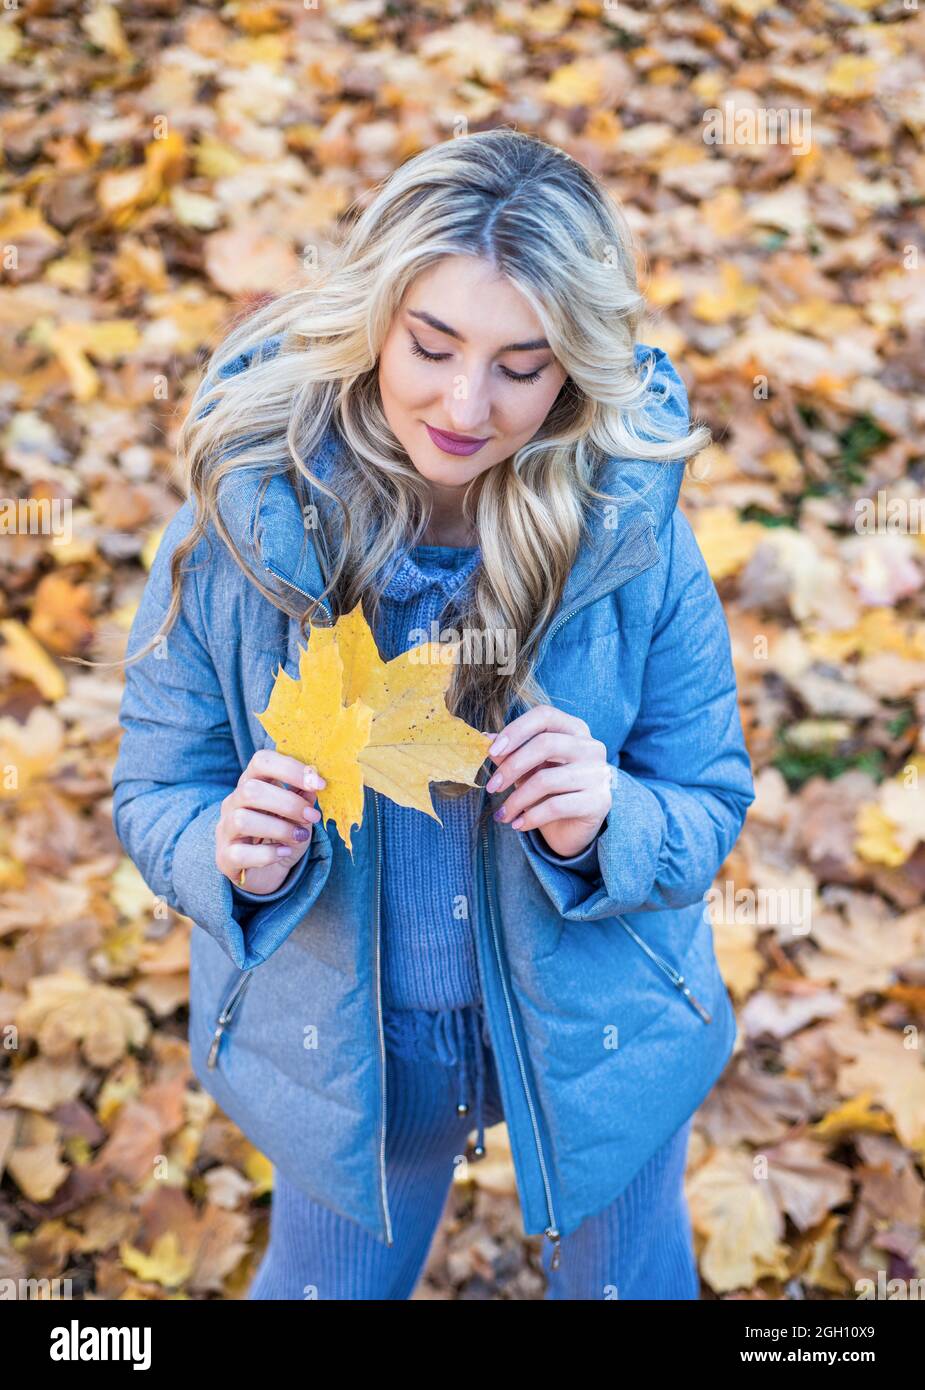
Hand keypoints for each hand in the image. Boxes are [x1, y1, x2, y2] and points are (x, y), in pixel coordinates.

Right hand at [216, 749, 326, 895]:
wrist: (267, 873)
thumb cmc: (282, 837)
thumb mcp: (298, 816)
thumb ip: (304, 799)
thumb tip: (314, 788)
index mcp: (252, 783)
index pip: (261, 761)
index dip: (291, 768)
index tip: (319, 784)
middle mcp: (233, 802)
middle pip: (250, 790)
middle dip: (288, 803)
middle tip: (312, 816)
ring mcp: (225, 830)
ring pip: (242, 820)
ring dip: (279, 829)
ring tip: (300, 836)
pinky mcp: (224, 857)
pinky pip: (240, 853)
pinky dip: (267, 854)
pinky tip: (284, 853)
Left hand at [485, 705, 610, 857]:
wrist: (573, 828)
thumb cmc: (548, 791)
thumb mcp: (526, 769)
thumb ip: (509, 753)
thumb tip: (484, 739)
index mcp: (574, 729)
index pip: (544, 715)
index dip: (516, 730)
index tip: (492, 751)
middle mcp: (591, 747)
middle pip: (545, 744)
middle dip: (512, 767)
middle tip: (492, 787)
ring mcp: (598, 774)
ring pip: (547, 779)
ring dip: (517, 799)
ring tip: (503, 813)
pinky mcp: (598, 801)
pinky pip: (556, 806)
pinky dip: (531, 817)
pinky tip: (518, 824)